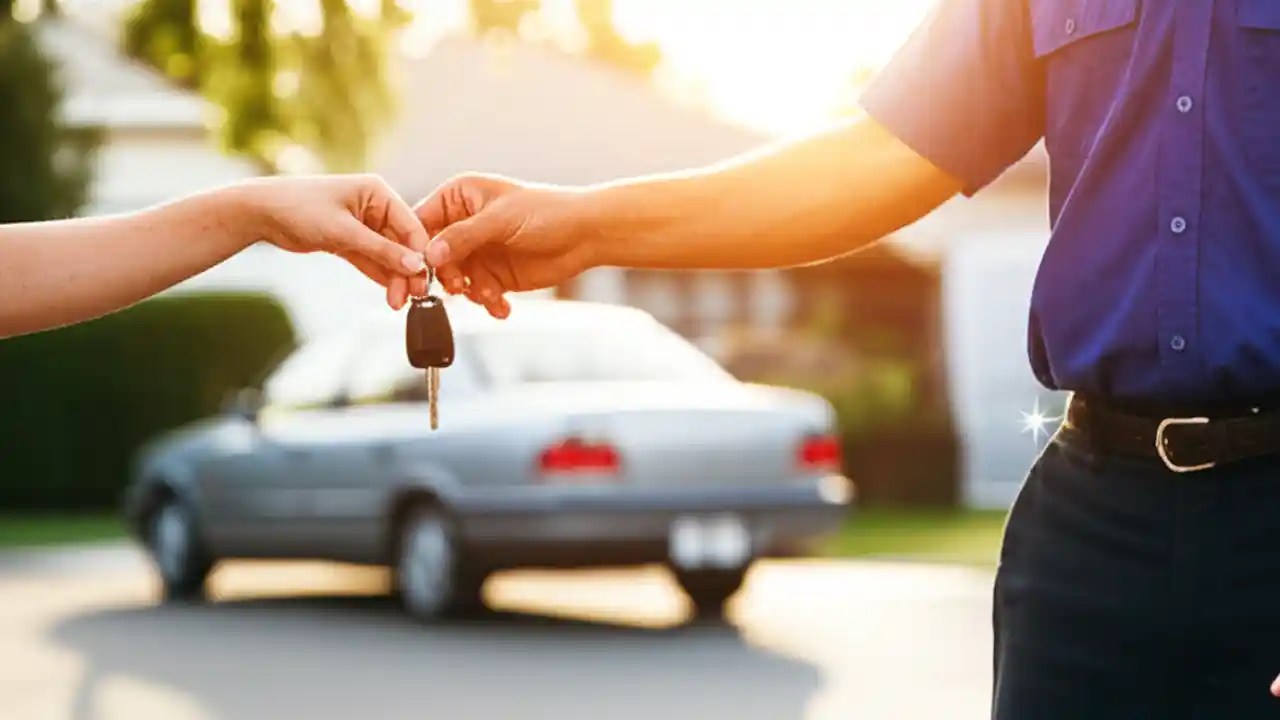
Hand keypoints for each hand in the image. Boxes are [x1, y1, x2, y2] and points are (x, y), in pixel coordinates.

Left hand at [241, 174, 430, 308]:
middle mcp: (374, 206)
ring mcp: (363, 224)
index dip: (420, 254)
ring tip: (397, 302)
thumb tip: (415, 266)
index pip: (411, 226)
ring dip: (393, 277)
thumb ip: (381, 250)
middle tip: (411, 297)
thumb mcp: (344, 232)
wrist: (261, 212)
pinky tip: (389, 293)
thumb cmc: (300, 209)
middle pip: (401, 243)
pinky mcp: (350, 239)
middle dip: (406, 271)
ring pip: (388, 255)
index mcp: (378, 192)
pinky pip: (372, 260)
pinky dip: (379, 275)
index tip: (424, 279)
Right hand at [414, 173, 599, 317]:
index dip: (416, 247)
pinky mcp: (493, 274)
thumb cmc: (549, 212)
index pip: (422, 222)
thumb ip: (463, 237)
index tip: (417, 269)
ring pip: (454, 280)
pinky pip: (477, 293)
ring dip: (470, 291)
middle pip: (433, 256)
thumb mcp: (501, 219)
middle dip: (444, 277)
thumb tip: (431, 254)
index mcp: (460, 197)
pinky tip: (501, 303)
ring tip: (490, 293)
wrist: (585, 235)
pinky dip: (487, 301)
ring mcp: (478, 251)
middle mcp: (464, 224)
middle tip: (457, 287)